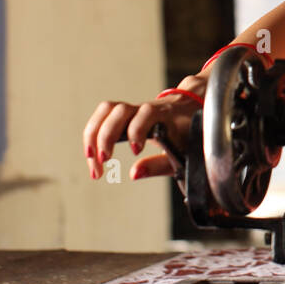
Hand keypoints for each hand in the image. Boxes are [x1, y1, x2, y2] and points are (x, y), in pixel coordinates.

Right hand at [82, 72, 208, 181]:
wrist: (192, 110)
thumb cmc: (189, 135)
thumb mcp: (182, 154)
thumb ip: (159, 165)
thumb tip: (133, 174)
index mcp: (166, 116)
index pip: (148, 114)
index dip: (137, 130)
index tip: (135, 151)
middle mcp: (147, 108)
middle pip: (120, 110)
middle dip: (106, 135)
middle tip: (103, 161)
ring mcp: (135, 109)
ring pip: (107, 109)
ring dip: (93, 133)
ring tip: (91, 159)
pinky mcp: (125, 113)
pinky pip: (103, 115)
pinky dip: (93, 132)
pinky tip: (92, 154)